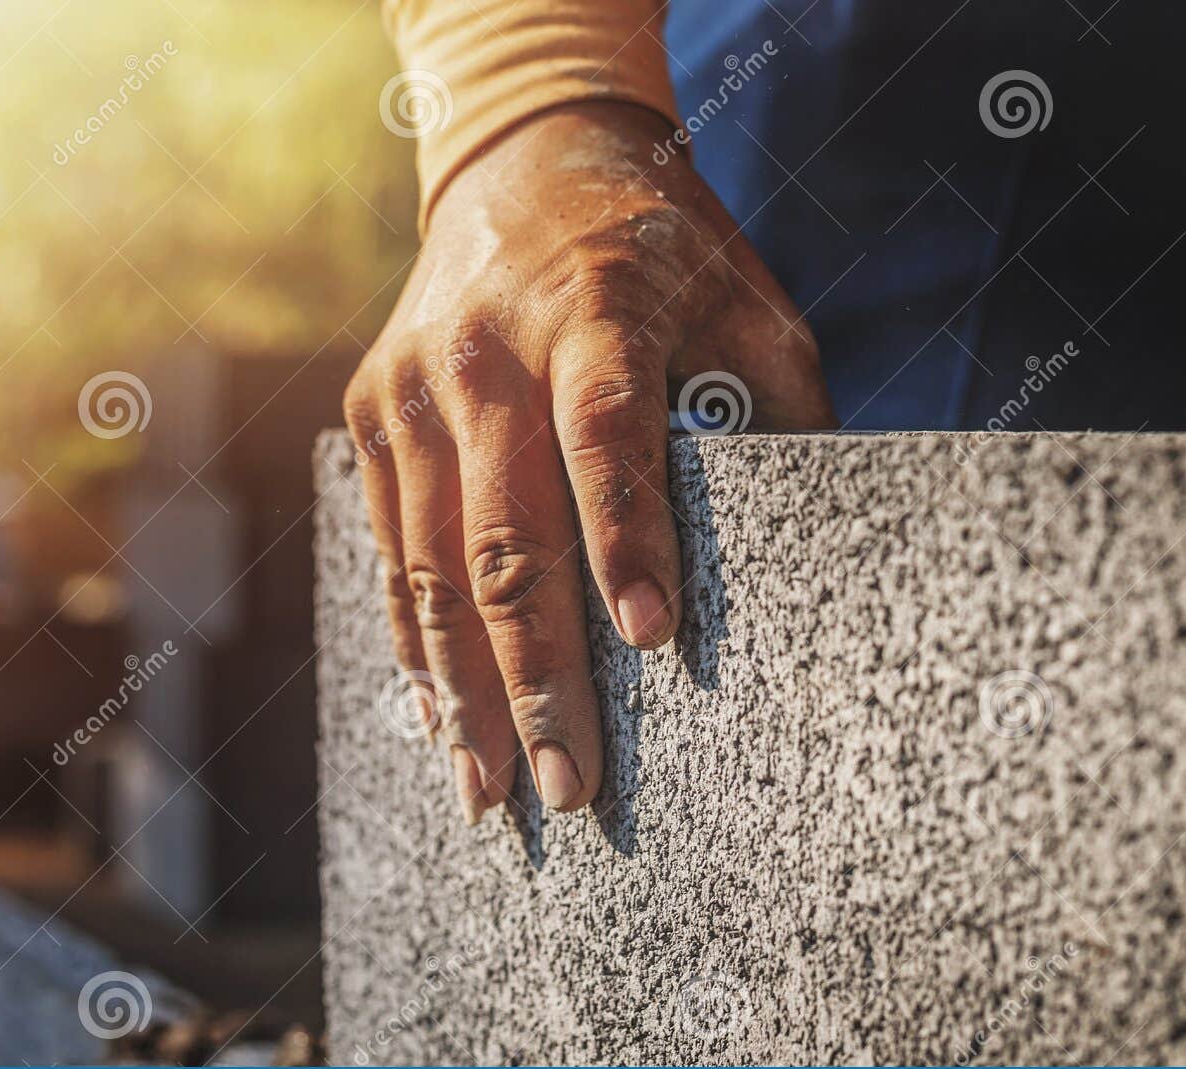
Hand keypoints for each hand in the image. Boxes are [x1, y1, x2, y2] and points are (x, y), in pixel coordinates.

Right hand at [344, 101, 835, 824]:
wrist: (520, 157)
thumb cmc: (658, 245)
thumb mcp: (743, 296)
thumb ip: (776, 408)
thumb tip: (814, 544)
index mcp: (592, 308)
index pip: (607, 433)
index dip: (627, 538)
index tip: (653, 645)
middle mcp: (484, 351)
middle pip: (504, 532)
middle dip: (535, 675)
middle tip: (570, 787)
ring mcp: (411, 385)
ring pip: (426, 563)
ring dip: (461, 690)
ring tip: (492, 794)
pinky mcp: (371, 412)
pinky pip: (385, 550)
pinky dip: (413, 643)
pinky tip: (438, 719)